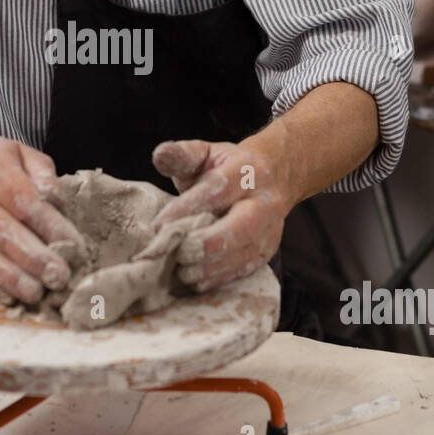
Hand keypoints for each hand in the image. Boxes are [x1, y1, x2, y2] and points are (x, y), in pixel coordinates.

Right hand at [0, 138, 80, 305]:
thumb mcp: (22, 154)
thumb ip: (43, 174)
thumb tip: (55, 203)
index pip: (23, 201)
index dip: (49, 225)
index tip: (73, 244)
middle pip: (2, 231)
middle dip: (34, 258)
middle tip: (59, 276)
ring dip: (12, 278)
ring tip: (38, 293)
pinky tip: (10, 297)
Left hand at [152, 138, 290, 291]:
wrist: (273, 176)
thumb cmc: (228, 167)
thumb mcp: (205, 153)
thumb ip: (182, 154)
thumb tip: (160, 155)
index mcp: (247, 171)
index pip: (218, 189)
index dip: (189, 207)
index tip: (160, 225)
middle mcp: (264, 201)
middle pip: (243, 225)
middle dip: (209, 243)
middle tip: (178, 253)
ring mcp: (270, 228)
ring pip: (245, 252)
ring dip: (211, 266)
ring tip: (181, 271)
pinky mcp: (267, 250)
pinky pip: (245, 268)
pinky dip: (218, 278)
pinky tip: (195, 281)